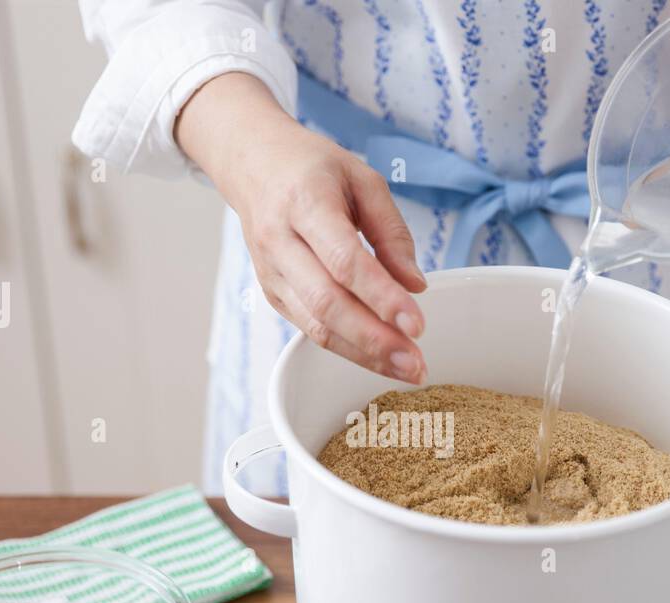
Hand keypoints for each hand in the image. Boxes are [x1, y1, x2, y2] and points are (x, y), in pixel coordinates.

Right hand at [176, 73, 427, 383]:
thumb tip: (415, 285)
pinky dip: (348, 349)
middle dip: (375, 340)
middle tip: (417, 365)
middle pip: (327, 303)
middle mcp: (280, 242)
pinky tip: (380, 359)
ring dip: (365, 354)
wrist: (252, 164)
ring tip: (407, 371)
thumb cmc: (312, 168)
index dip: (381, 296)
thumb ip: (392, 232)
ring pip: (317, 326)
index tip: (416, 324)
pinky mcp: (272, 294)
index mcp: (305, 203)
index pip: (344, 261)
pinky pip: (310, 329)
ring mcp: (271, 273)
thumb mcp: (362, 180)